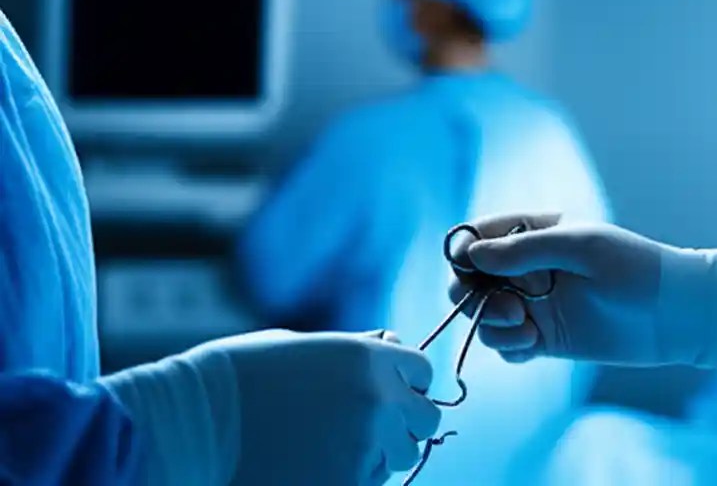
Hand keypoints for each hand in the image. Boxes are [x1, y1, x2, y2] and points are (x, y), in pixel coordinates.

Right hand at [103, 329, 440, 485]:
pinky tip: (313, 466)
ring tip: (332, 448)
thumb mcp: (301, 347)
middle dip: (403, 423)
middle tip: (368, 428)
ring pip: (401, 457)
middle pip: (425, 419)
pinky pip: (369, 482)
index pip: (422, 371)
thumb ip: (355, 353)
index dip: (405, 383)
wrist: (189, 423)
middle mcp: (378, 401)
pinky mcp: (345, 484)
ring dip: (380, 454)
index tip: (387, 392)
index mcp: (369, 359)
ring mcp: (364, 448)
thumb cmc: (236, 377)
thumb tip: (392, 346)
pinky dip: (350, 476)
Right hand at [447, 214, 716, 377]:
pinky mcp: (545, 338)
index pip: (478, 237)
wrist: (676, 316)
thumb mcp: (581, 247)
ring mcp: (535, 304)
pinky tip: (532, 344)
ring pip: (483, 316)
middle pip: (470, 280)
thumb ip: (526, 250)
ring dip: (490, 325)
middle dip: (472, 295)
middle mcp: (529, 268)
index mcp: (535, 232)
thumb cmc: (636, 269)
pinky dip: (507, 347)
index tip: (469, 268)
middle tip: (506, 308)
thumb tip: (471, 255)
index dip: (464, 253)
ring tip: (524, 328)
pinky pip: (506, 346)